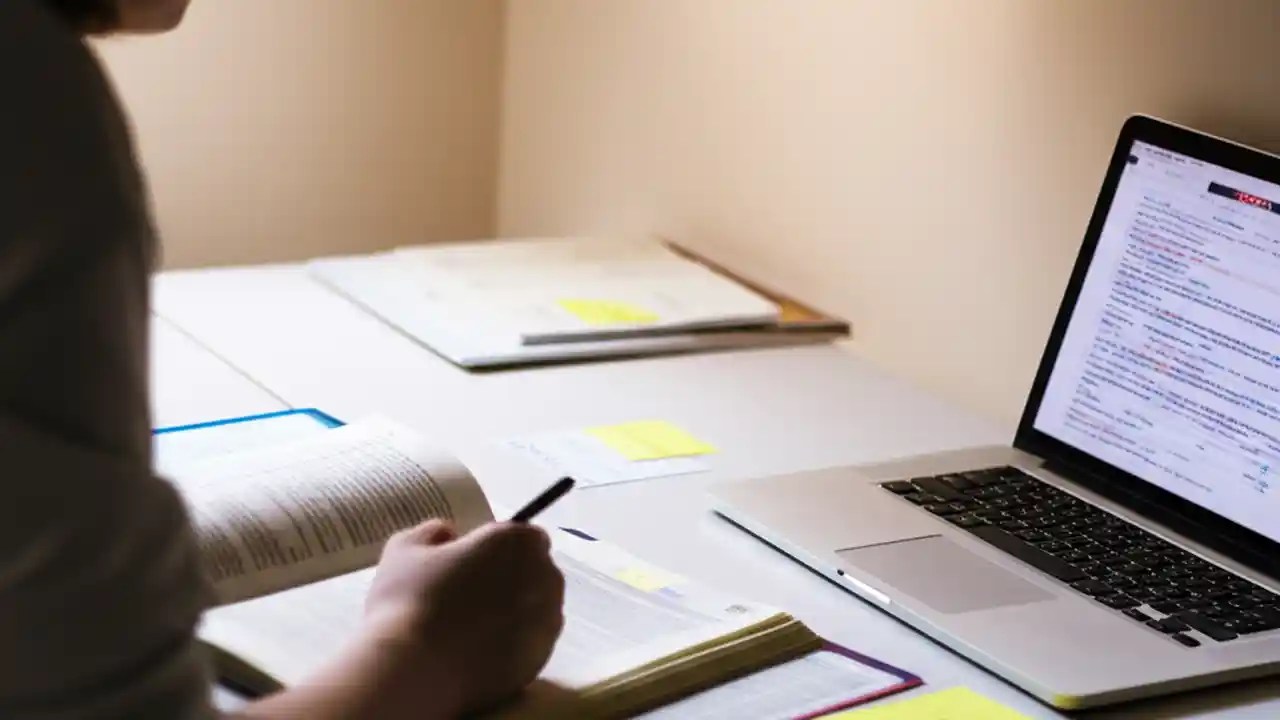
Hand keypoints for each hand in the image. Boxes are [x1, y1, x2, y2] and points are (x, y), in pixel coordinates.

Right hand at [361, 519, 565, 716]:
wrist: (415, 674)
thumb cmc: (409, 601)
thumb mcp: (405, 549)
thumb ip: (433, 533)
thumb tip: (447, 536)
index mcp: (517, 542)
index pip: (524, 536)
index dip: (499, 547)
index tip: (471, 562)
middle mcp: (544, 579)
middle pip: (536, 572)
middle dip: (511, 578)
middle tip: (469, 595)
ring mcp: (547, 624)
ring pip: (537, 610)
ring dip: (514, 613)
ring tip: (472, 630)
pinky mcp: (541, 661)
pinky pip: (530, 645)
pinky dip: (512, 646)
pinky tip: (478, 655)